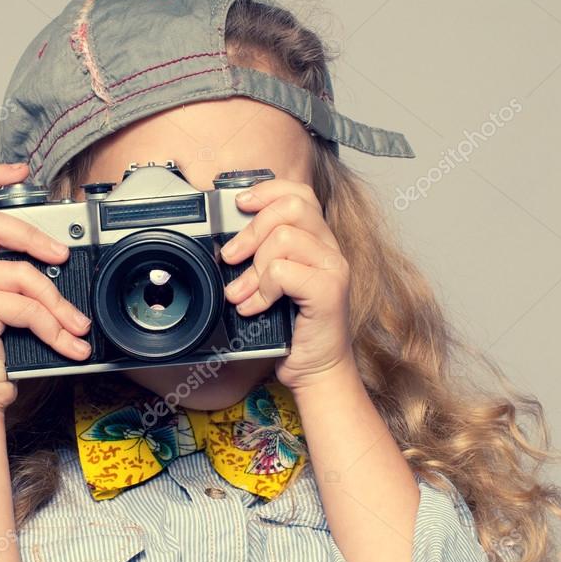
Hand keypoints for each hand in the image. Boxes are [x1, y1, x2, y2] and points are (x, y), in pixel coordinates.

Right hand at [0, 162, 91, 411]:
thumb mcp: (15, 309)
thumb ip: (30, 283)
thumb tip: (69, 269)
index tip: (20, 170)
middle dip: (34, 235)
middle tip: (63, 254)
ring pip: (20, 273)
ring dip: (58, 302)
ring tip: (78, 326)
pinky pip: (24, 306)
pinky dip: (53, 327)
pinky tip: (68, 345)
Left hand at [218, 178, 353, 389]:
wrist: (316, 370)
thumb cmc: (293, 331)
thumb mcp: (273, 287)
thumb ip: (262, 258)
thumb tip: (227, 244)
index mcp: (318, 242)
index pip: (298, 194)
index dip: (267, 191)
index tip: (239, 204)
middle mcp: (330, 250)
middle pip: (291, 207)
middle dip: (251, 230)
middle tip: (230, 257)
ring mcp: (333, 268)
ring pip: (284, 239)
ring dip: (253, 268)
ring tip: (241, 294)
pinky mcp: (329, 291)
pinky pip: (284, 272)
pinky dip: (262, 290)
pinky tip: (255, 308)